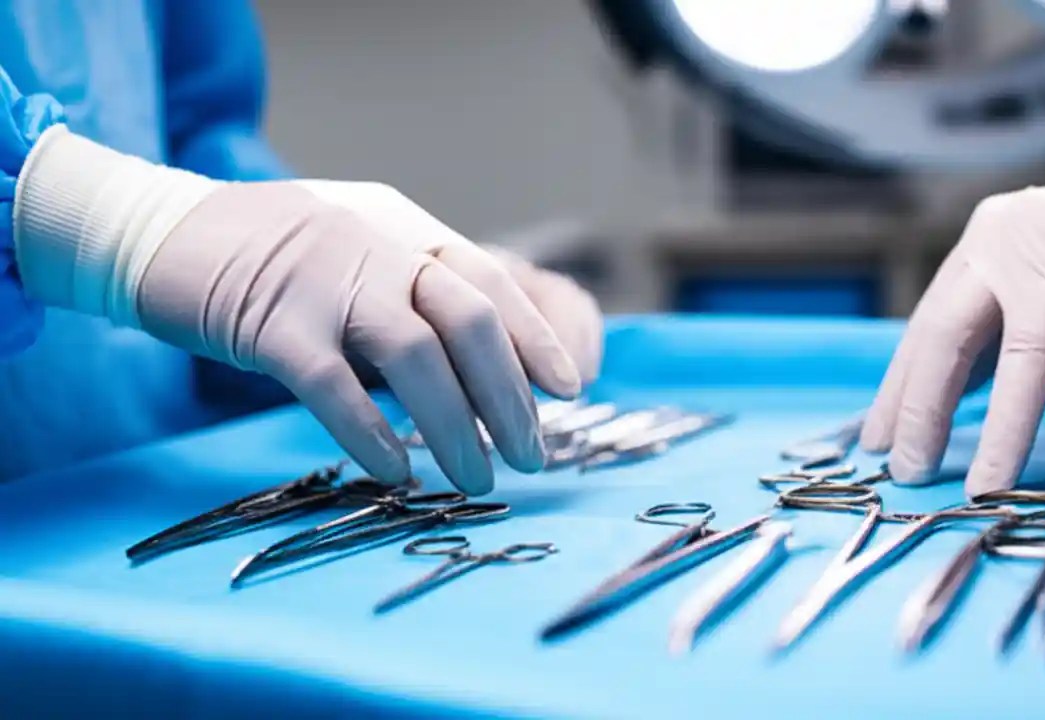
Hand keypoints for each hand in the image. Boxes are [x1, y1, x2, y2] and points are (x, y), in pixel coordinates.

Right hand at [138, 181, 583, 493]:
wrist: (158, 231)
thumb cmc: (263, 254)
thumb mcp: (352, 248)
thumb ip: (408, 290)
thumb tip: (474, 363)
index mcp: (400, 228)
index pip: (489, 280)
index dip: (533, 336)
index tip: (568, 388)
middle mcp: (374, 244)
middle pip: (469, 320)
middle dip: (511, 394)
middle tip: (534, 454)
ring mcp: (323, 280)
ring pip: (415, 356)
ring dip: (458, 425)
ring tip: (480, 478)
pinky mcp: (269, 323)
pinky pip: (334, 386)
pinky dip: (373, 433)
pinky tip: (397, 473)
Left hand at [860, 172, 1044, 495]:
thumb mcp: (1034, 279)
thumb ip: (993, 330)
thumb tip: (939, 408)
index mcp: (980, 246)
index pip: (925, 327)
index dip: (898, 389)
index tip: (874, 442)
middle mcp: (1010, 245)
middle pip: (950, 336)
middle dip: (924, 411)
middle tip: (908, 472)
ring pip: (1026, 359)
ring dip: (1004, 433)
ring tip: (985, 490)